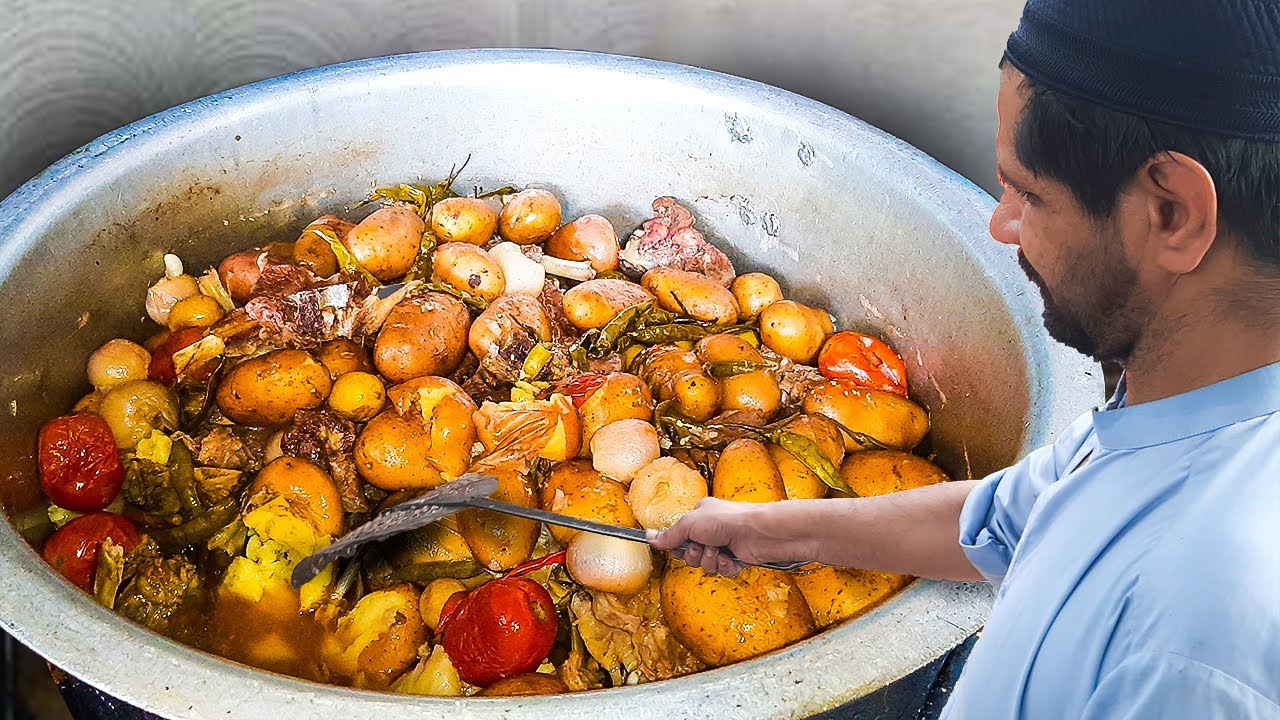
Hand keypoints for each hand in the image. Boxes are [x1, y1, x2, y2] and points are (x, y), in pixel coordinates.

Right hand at [645, 497, 808, 576]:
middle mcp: (711, 530)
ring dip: (710, 560)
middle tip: (702, 547)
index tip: (678, 548)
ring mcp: (724, 545)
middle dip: (695, 554)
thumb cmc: (728, 520)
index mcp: (700, 516)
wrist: (757, 533)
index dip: (678, 546)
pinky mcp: (736, 559)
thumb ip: (669, 535)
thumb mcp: (690, 524)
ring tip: (719, 550)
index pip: (679, 537)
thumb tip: (649, 537)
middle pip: (690, 554)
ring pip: (705, 564)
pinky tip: (731, 557)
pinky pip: (722, 571)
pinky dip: (725, 566)